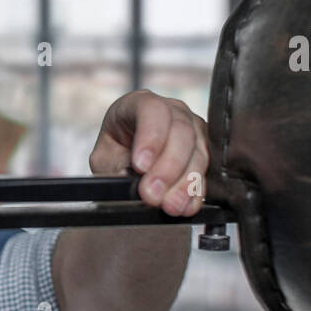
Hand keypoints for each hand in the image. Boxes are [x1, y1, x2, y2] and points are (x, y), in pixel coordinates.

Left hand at [89, 89, 208, 216]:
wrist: (127, 161)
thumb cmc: (115, 152)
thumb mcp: (104, 158)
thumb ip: (114, 167)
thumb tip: (130, 180)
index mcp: (140, 103)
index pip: (153, 111)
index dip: (150, 138)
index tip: (140, 166)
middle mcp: (172, 111)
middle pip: (181, 133)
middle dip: (167, 168)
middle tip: (152, 194)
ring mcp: (193, 130)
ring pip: (198, 153)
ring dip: (184, 183)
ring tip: (169, 205)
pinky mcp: (203, 153)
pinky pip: (207, 172)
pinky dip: (196, 192)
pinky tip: (185, 206)